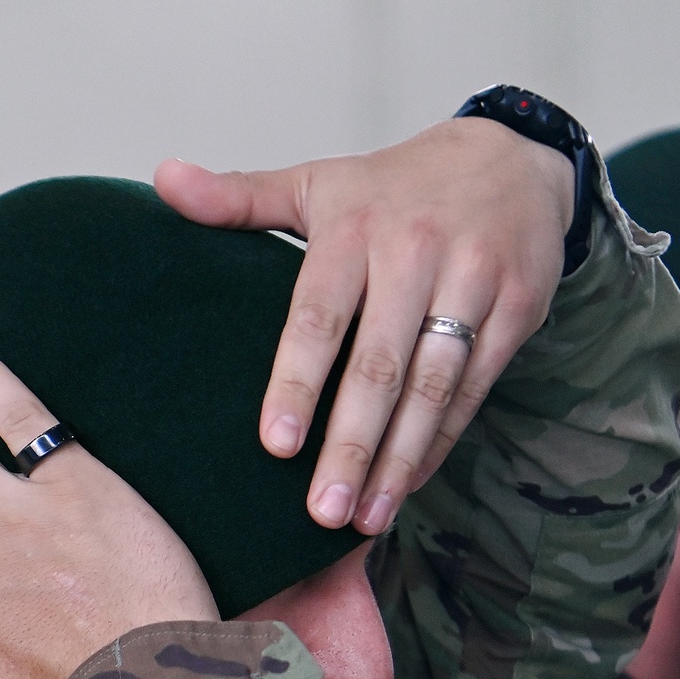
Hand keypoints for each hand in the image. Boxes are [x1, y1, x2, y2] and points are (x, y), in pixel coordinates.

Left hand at [155, 116, 573, 535]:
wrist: (513, 160)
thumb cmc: (399, 188)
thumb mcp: (319, 183)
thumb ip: (242, 198)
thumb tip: (163, 181)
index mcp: (355, 229)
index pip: (319, 315)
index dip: (297, 382)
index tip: (277, 444)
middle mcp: (415, 255)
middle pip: (379, 366)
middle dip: (350, 446)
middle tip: (323, 511)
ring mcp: (471, 283)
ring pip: (431, 387)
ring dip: (398, 460)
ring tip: (366, 518)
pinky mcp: (515, 310)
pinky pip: (473, 389)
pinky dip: (440, 442)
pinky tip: (408, 483)